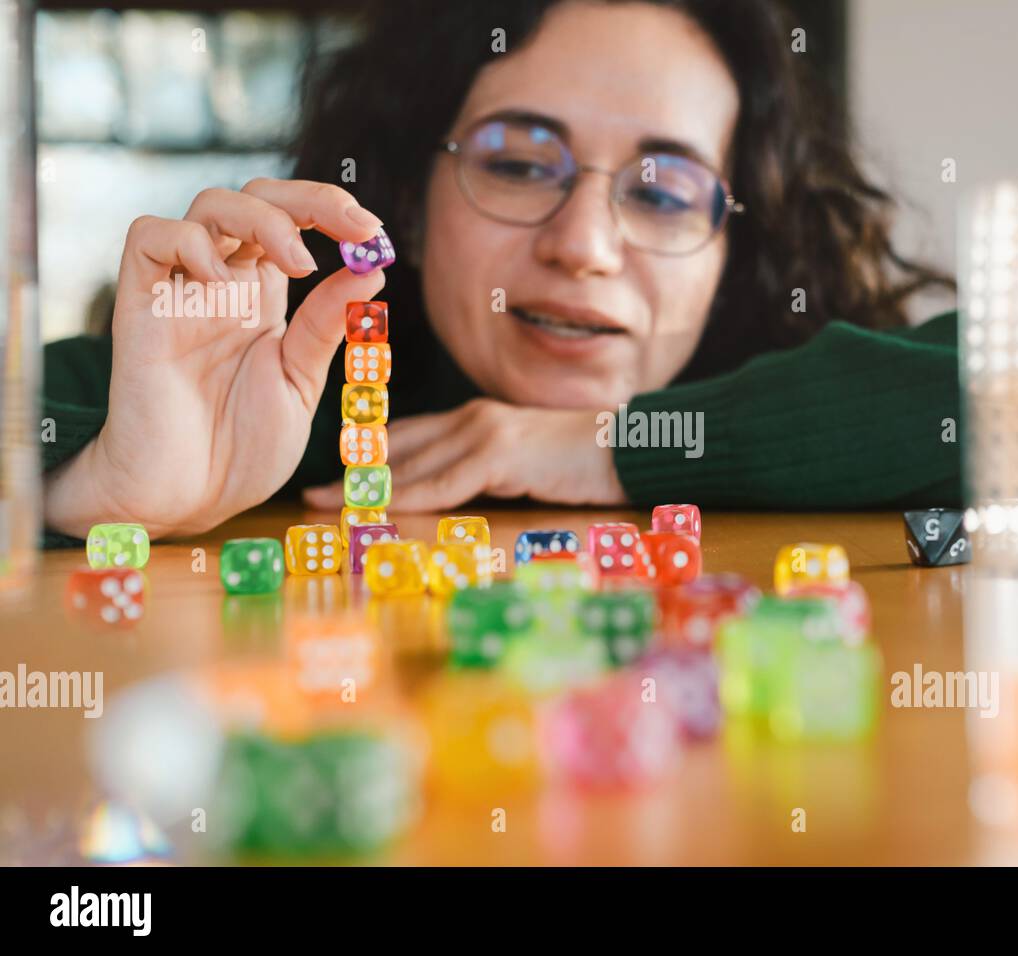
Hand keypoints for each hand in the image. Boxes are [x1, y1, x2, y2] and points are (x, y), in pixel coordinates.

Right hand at [44, 179, 387, 537]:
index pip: (293, 222)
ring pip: (207, 204)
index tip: (374, 232)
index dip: (331, 211)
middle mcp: (223, 283)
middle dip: (310, 198)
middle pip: (255, 197)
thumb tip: (372, 266)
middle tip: (354, 227)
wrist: (190, 499)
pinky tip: (223, 282)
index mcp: (264, 296)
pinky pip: (147, 237)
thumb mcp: (301, 382)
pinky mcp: (140, 307)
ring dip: (261, 216)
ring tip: (298, 262)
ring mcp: (182, 291)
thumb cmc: (241, 448)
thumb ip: (327, 324)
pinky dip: (188, 241)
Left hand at [302, 398, 627, 510]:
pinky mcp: (500, 455)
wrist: (624, 447)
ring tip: (334, 513)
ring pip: (415, 469)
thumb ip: (489, 476)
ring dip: (372, 494)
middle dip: (356, 477)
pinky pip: (445, 486)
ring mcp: (485, 434)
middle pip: (401, 452)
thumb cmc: (582, 463)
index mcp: (476, 420)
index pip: (409, 437)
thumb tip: (456, 506)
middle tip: (314, 501)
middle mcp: (472, 420)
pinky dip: (411, 502)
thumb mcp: (526, 465)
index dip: (370, 458)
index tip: (334, 480)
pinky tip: (383, 516)